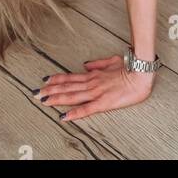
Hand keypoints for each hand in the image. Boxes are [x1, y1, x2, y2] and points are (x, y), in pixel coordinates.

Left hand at [37, 56, 154, 121]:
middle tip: (35, 93)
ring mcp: (97, 93)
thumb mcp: (111, 60)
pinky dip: (75, 113)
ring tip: (44, 102)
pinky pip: (87, 109)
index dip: (56, 79)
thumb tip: (85, 64)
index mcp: (93, 74)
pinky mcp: (104, 103)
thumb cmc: (129, 67)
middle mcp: (92, 83)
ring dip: (57, 99)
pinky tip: (64, 117)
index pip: (71, 77)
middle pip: (67, 87)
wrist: (141, 73)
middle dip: (50, 90)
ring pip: (73, 97)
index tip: (45, 80)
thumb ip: (97, 63)